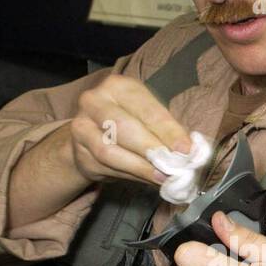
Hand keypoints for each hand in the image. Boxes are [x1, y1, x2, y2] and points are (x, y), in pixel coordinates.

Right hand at [69, 71, 191, 187]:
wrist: (90, 136)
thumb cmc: (128, 121)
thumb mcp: (147, 116)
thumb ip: (164, 130)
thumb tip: (187, 151)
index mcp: (117, 86)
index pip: (146, 109)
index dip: (168, 130)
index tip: (186, 149)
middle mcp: (94, 101)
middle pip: (124, 127)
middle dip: (152, 149)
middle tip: (174, 166)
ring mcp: (81, 127)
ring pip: (110, 151)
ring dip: (140, 167)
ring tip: (162, 177)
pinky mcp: (79, 153)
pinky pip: (105, 167)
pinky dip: (130, 175)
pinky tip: (146, 179)